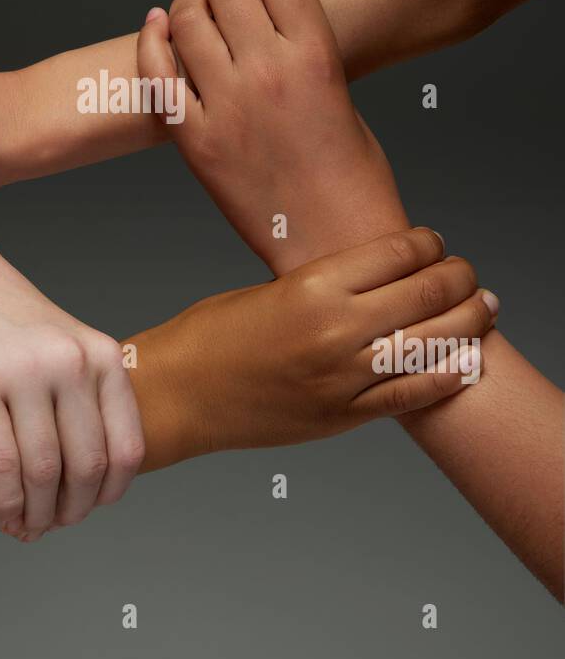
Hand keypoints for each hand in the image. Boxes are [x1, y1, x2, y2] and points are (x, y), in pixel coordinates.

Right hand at [0, 248, 144, 540]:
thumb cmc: (5, 319)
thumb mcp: (65, 345)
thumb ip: (83, 395)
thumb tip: (89, 473)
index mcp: (103, 357)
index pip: (127, 448)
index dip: (110, 492)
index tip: (90, 507)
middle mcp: (73, 363)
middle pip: (86, 466)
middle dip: (71, 510)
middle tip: (53, 525)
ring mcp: (27, 373)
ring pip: (44, 472)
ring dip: (37, 515)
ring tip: (26, 528)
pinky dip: (3, 503)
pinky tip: (0, 516)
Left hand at [138, 0, 406, 273]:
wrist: (337, 242)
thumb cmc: (350, 173)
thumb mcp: (341, 91)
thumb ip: (301, 50)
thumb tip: (259, 20)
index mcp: (317, 54)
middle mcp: (270, 70)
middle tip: (224, 3)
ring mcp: (228, 104)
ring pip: (186, 18)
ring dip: (187, 8)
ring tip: (194, 18)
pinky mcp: (196, 139)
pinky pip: (156, 72)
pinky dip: (151, 41)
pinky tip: (156, 29)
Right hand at [144, 227, 495, 457]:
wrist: (175, 394)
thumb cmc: (209, 335)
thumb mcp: (269, 288)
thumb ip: (326, 285)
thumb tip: (383, 280)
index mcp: (312, 287)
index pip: (398, 253)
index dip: (428, 243)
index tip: (434, 242)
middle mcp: (335, 330)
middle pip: (427, 293)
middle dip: (459, 277)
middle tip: (468, 273)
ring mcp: (342, 379)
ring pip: (431, 343)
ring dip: (468, 322)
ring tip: (483, 309)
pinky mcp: (340, 417)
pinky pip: (410, 395)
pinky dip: (446, 376)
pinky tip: (466, 361)